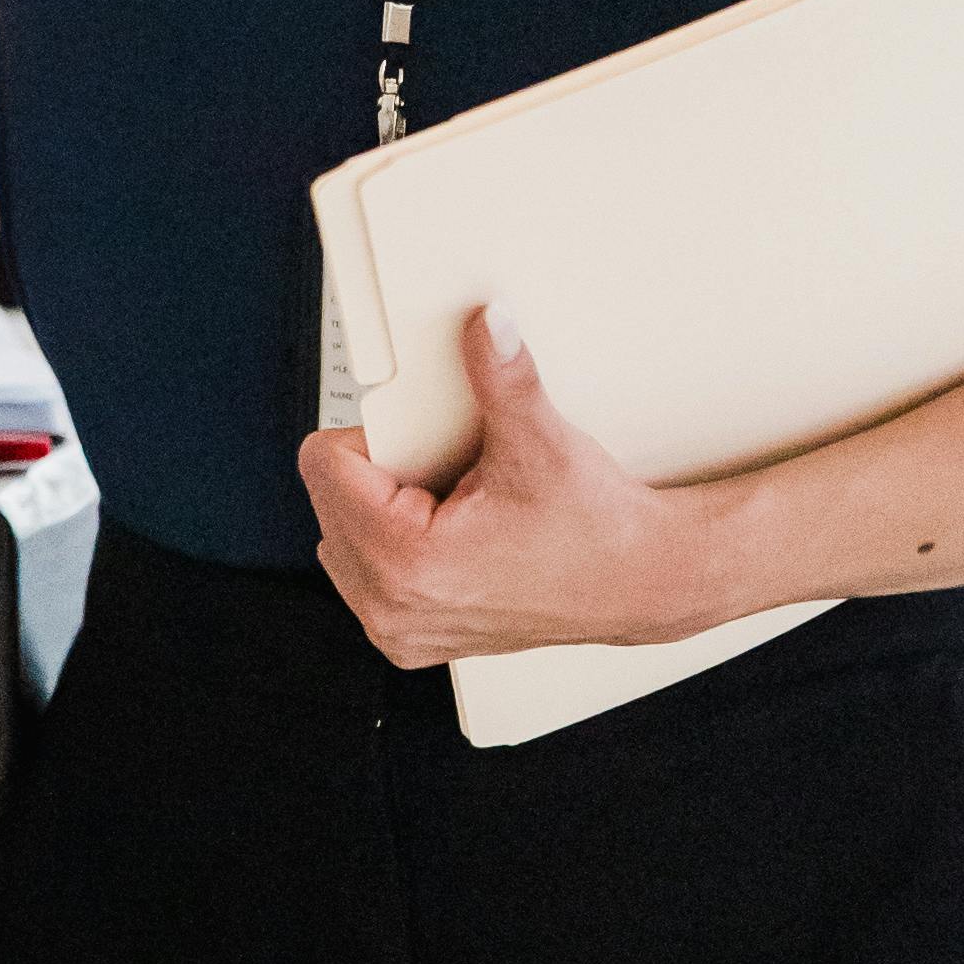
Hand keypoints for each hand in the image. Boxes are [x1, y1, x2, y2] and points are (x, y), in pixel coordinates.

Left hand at [299, 306, 720, 663]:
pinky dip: (393, 549)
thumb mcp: (542, 441)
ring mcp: (398, 631)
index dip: (373, 436)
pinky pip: (364, 574)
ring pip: (340, 538)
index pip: (323, 466)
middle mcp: (391, 608)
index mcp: (408, 561)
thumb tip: (488, 324)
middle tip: (451, 478)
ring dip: (383, 513)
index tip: (425, 441)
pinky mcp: (409, 640)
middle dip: (380, 476)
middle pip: (329, 501)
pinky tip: (449, 539)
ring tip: (453, 509)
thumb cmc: (597, 528)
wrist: (640, 582)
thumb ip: (501, 376)